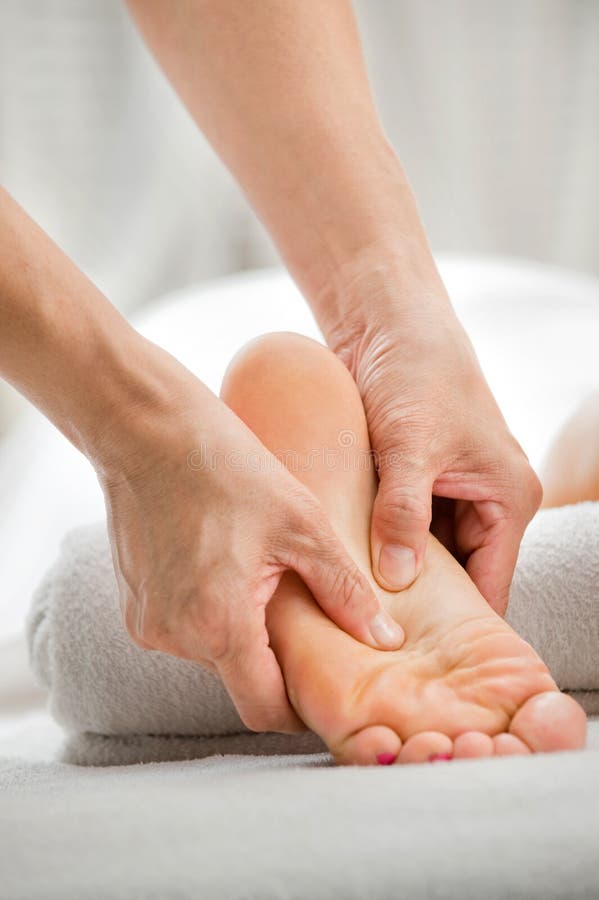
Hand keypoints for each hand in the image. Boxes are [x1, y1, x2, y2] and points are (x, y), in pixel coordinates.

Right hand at [96, 352, 403, 732]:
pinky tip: (228, 568)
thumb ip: (344, 590)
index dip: (301, 711)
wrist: (149, 432)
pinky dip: (210, 612)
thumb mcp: (303, 525)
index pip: (265, 712)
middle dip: (275, 661)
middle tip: (306, 622)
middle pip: (240, 680)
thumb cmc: (229, 469)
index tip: (327, 690)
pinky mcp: (133, 604)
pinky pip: (184, 628)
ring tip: (265, 583)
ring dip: (240, 632)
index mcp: (219, 625)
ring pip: (211, 653)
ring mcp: (147, 622)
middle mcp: (175, 636)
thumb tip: (384, 638)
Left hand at [325, 247, 541, 614]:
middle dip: (417, 608)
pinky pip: (399, 532)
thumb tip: (396, 580)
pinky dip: (376, 548)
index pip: (490, 589)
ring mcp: (449, 496)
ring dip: (391, 577)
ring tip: (352, 616)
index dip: (456, 629)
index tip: (414, 667)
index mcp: (509, 500)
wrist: (388, 322)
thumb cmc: (416, 372)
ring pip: (423, 559)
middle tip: (371, 645)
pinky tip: (345, 572)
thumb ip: (404, 513)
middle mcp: (486, 504)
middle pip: (455, 580)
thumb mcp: (411, 444)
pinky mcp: (414, 486)